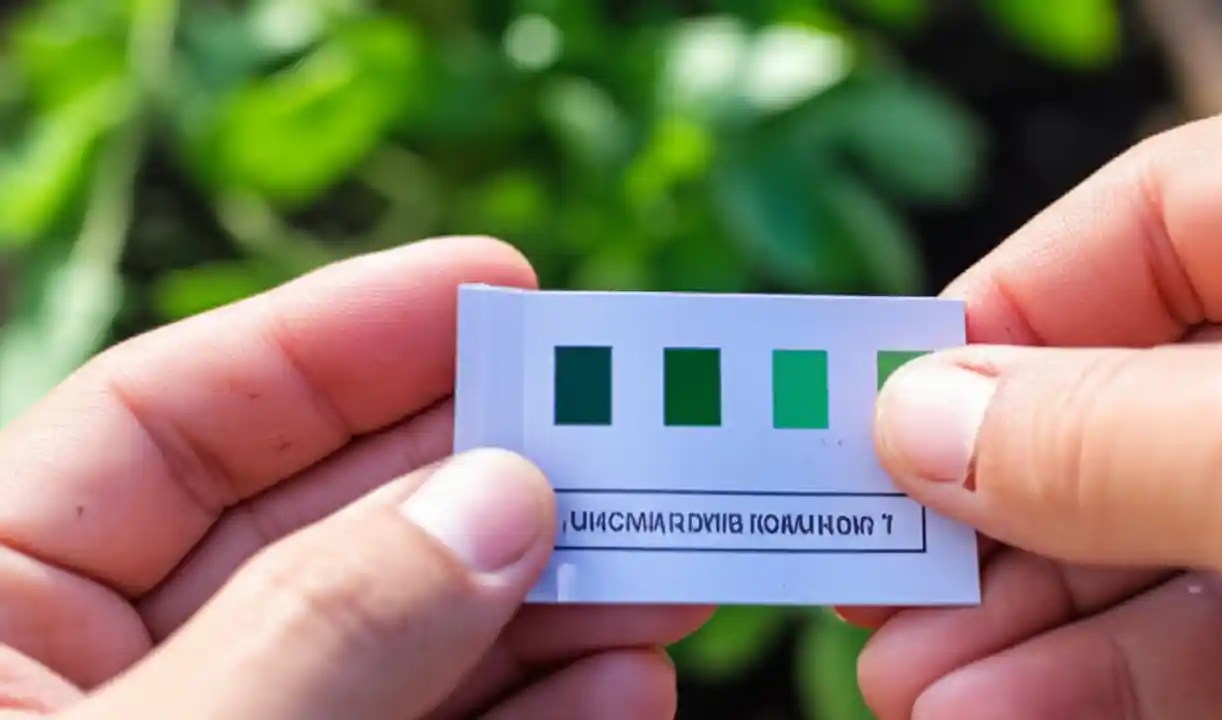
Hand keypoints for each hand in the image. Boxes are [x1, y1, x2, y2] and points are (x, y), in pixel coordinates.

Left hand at [0, 237, 709, 718]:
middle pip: (331, 523)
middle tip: (632, 430)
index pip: (171, 417)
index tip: (497, 284)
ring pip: (409, 642)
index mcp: (1, 608)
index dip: (338, 336)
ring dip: (548, 602)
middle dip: (490, 475)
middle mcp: (123, 671)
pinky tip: (619, 683)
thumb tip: (496, 502)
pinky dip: (539, 717)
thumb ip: (315, 629)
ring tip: (665, 565)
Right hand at [850, 100, 1221, 718]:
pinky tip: (995, 712)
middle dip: (989, 504)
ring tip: (905, 677)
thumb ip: (1101, 433)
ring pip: (1169, 539)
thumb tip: (917, 418)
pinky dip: (1109, 681)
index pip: (1158, 218)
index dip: (1005, 305)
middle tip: (871, 571)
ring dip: (1021, 619)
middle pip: (1136, 400)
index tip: (883, 404)